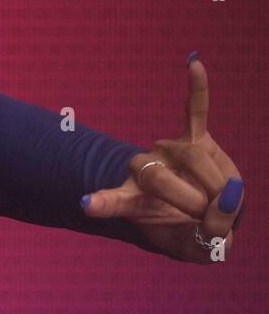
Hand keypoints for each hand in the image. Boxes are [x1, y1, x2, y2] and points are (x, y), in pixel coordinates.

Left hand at [81, 54, 244, 262]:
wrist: (204, 219)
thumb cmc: (192, 233)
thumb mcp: (196, 250)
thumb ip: (211, 236)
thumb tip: (226, 203)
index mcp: (134, 199)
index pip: (115, 202)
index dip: (102, 203)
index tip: (88, 203)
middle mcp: (144, 169)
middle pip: (166, 179)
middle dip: (195, 204)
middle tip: (207, 221)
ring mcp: (169, 152)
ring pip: (195, 161)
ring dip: (217, 187)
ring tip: (222, 205)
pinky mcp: (195, 140)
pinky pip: (195, 111)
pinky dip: (197, 89)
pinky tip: (194, 62)